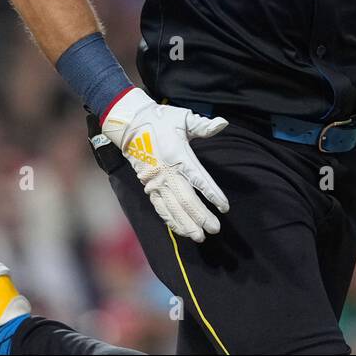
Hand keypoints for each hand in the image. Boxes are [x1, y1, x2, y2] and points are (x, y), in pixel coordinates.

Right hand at [100, 88, 229, 241]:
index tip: (224, 207)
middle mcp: (166, 172)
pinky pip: (160, 207)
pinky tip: (181, 230)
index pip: (199, 180)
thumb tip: (223, 123)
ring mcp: (155, 182)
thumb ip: (203, 125)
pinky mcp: (148, 186)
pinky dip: (170, 220)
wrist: (130, 123)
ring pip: (172, 208)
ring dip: (186, 224)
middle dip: (201, 216)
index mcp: (178, 156)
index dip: (212, 195)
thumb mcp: (183, 118)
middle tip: (215, 229)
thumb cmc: (160, 119)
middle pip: (186, 200)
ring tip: (199, 237)